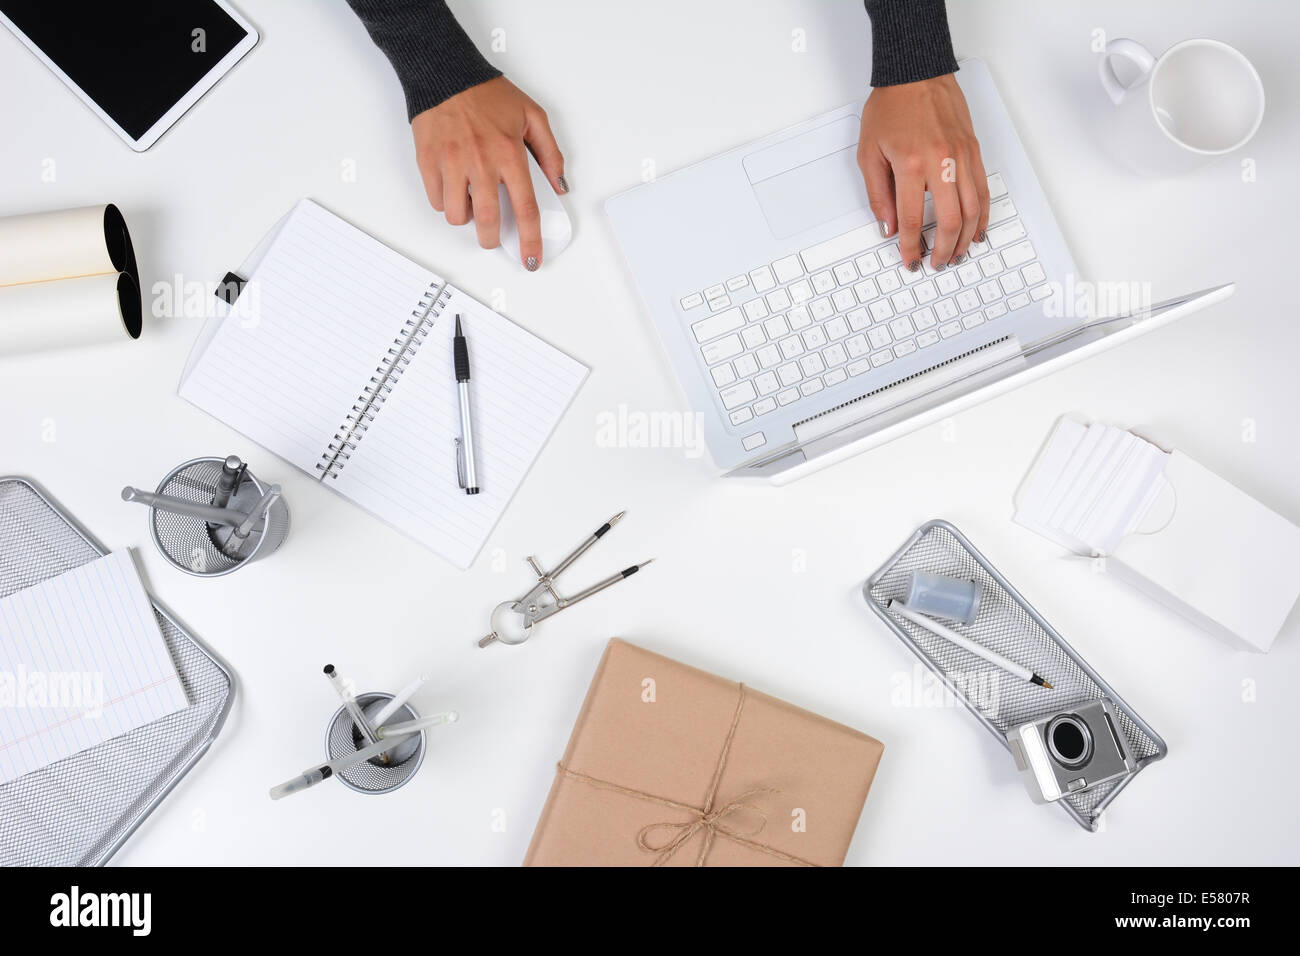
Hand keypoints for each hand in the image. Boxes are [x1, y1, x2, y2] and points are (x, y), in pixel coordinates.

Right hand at [411, 76, 565, 270]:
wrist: (446, 73)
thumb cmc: (487, 93)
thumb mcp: (532, 115)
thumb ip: (550, 153)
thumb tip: (559, 185)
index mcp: (509, 154)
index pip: (525, 210)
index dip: (530, 241)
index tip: (532, 259)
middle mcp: (481, 162)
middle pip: (488, 221)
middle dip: (492, 238)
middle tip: (493, 236)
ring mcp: (452, 163)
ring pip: (457, 216)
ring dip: (466, 218)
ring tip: (471, 202)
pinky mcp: (428, 162)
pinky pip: (436, 200)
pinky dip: (445, 201)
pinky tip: (453, 187)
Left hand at [857, 74, 987, 272]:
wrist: (916, 72)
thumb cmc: (891, 106)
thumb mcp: (868, 152)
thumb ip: (877, 194)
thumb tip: (888, 226)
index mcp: (910, 164)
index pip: (911, 219)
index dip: (910, 247)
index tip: (910, 261)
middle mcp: (940, 162)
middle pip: (950, 220)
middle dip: (943, 250)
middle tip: (936, 264)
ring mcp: (962, 156)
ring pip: (973, 209)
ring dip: (965, 238)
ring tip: (957, 255)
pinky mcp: (974, 150)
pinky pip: (983, 190)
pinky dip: (982, 215)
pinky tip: (976, 230)